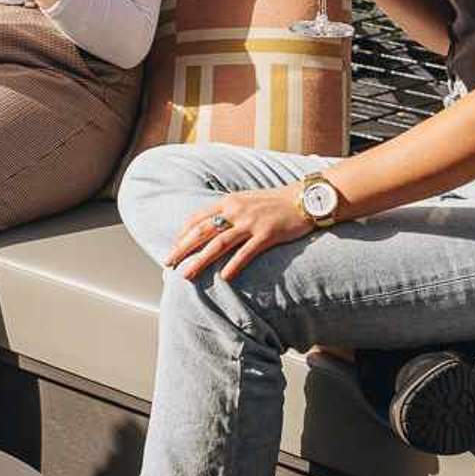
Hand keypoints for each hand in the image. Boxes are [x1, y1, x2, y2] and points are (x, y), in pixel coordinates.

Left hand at [163, 185, 316, 282]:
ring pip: (220, 243)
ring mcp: (252, 222)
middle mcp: (236, 210)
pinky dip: (234, 265)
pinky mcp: (268, 234)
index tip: (173, 247)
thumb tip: (214, 225)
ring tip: (187, 274)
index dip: (183, 234)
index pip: (198, 218)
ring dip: (201, 260)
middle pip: (203, 231)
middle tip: (168, 263)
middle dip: (183, 248)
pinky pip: (247, 252)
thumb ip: (230, 210)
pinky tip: (224, 277)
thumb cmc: (276, 201)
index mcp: (229, 201)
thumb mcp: (248, 200)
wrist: (306, 198)